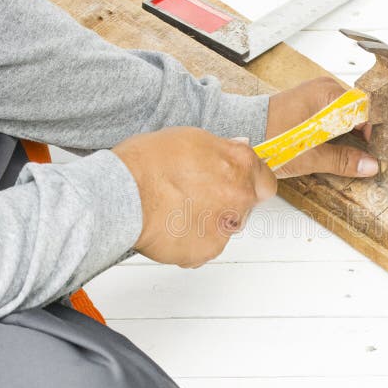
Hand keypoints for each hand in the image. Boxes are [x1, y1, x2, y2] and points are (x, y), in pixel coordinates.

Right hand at [113, 127, 276, 266]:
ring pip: (224, 228)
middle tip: (196, 196)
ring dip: (208, 223)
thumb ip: (221, 149)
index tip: (235, 183)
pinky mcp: (208, 250)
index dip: (248, 182)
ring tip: (177, 211)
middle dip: (226, 202)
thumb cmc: (147, 163)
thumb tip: (235, 151)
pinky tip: (170, 227)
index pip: (264, 180)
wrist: (122, 194)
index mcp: (240, 164)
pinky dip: (191, 241)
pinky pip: (205, 247)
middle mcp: (239, 195)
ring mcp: (226, 226)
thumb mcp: (190, 138)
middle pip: (245, 206)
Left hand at [266, 77, 378, 178]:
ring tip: (358, 156)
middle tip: (371, 157)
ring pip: (347, 116)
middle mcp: (325, 90)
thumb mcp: (310, 156)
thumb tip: (370, 165)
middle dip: (366, 135)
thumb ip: (343, 160)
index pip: (366, 109)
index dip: (376, 131)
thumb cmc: (270, 139)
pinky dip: (340, 133)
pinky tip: (341, 149)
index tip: (380, 150)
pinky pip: (334, 117)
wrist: (242, 133)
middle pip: (358, 112)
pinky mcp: (309, 106)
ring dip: (353, 136)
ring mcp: (317, 97)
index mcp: (328, 94)